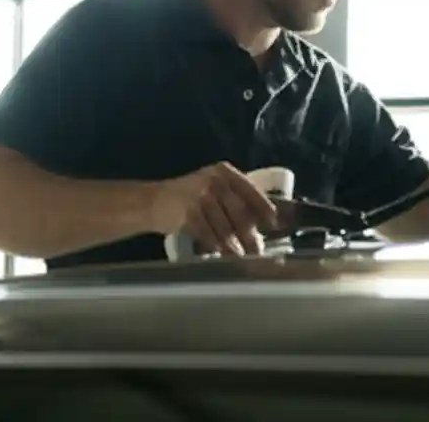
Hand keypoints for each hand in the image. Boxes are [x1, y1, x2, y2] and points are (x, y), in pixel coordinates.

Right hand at [150, 162, 278, 255]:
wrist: (154, 201)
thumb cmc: (191, 199)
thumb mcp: (214, 190)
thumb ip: (235, 199)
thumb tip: (262, 222)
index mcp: (225, 172)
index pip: (250, 190)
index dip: (264, 208)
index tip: (274, 224)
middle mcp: (214, 180)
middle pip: (239, 211)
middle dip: (250, 233)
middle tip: (258, 250)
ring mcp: (199, 195)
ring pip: (224, 225)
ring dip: (233, 244)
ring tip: (240, 256)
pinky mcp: (187, 211)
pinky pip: (207, 232)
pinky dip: (215, 245)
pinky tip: (220, 253)